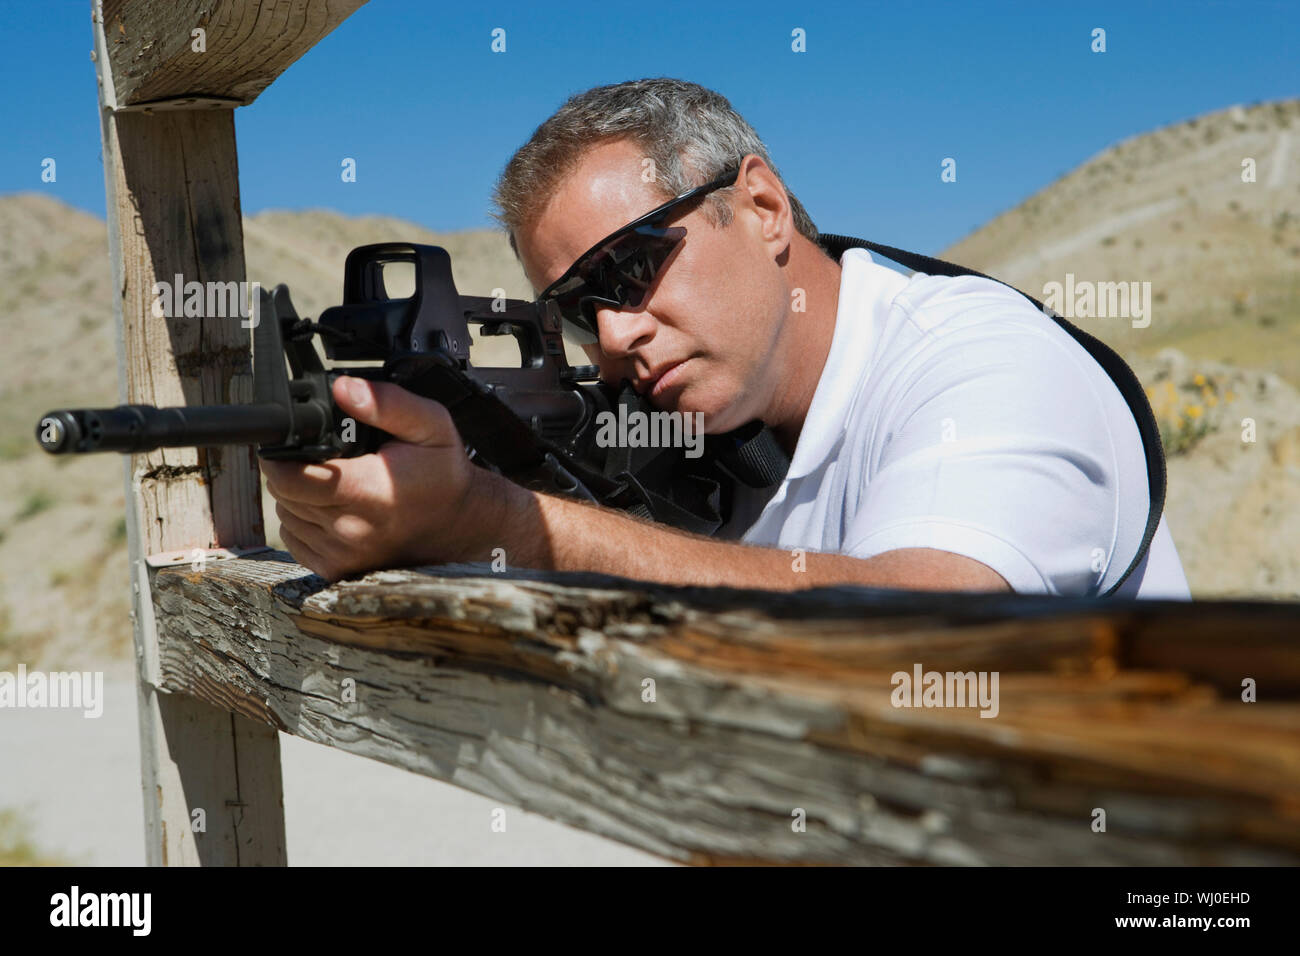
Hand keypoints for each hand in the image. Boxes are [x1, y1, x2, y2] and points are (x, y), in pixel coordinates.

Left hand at [260, 375, 505, 580]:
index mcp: (369, 492)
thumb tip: (343, 389)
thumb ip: (387, 402)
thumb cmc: (444, 475)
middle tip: (320, 458)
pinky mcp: (338, 569)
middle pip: (284, 494)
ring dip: (297, 496)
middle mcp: (352, 528)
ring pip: (287, 516)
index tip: (289, 443)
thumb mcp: (430, 424)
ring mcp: (343, 554)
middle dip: (291, 471)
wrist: (463, 524)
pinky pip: (296, 539)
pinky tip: (332, 507)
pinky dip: (304, 521)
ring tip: (331, 481)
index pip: (291, 478)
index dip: (279, 457)